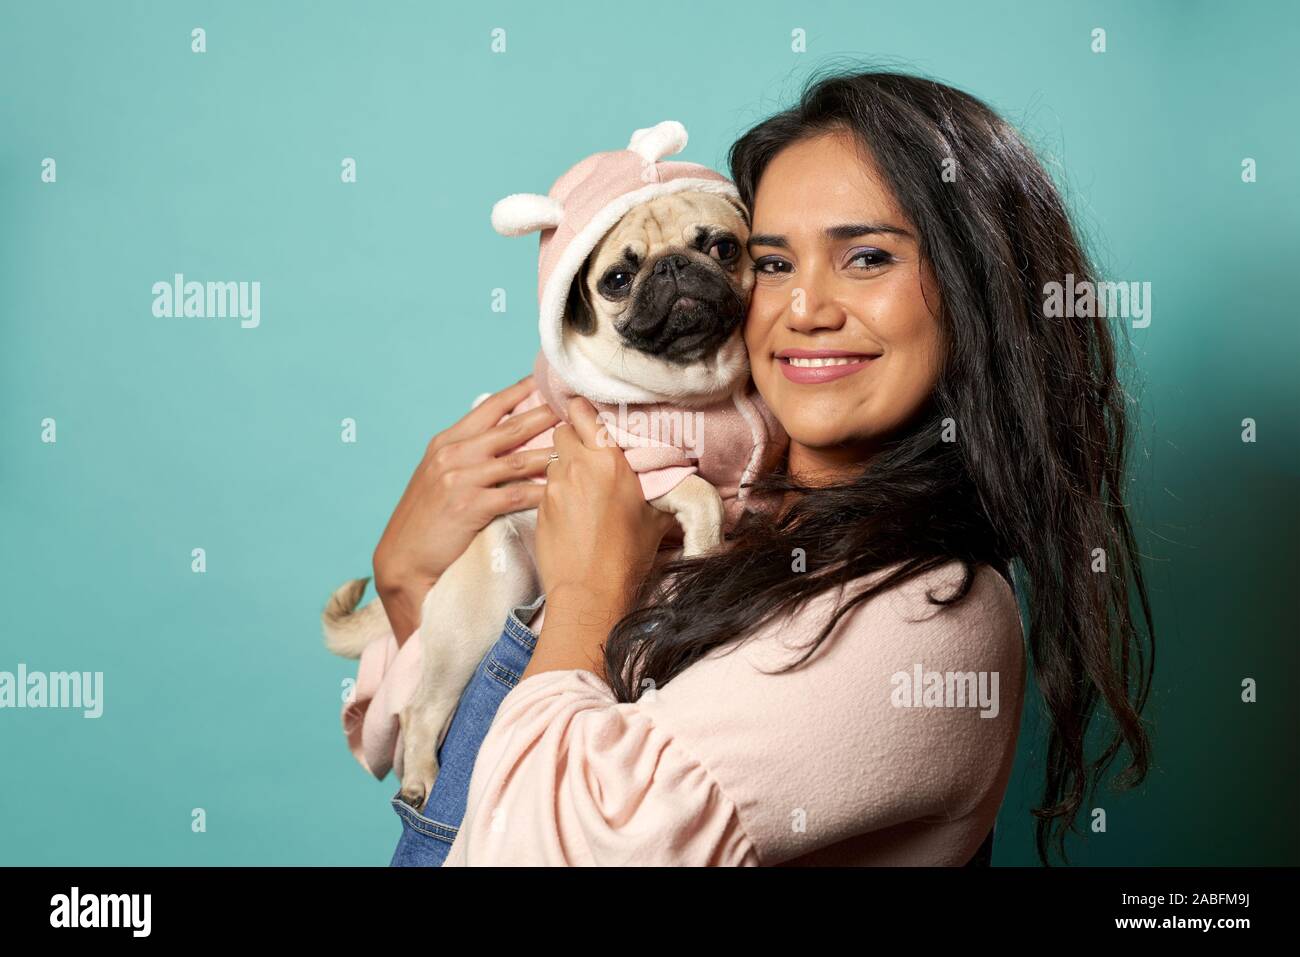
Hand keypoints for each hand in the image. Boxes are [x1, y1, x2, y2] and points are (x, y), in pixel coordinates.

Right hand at [372, 374, 560, 641]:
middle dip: (546, 416)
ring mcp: (460, 478)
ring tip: (578, 447)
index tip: (546, 381)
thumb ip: (466, 455)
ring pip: (518, 459)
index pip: (489, 407)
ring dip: (550, 453)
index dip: (520, 392)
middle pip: (509, 428)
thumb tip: (501, 440)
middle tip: (576, 409)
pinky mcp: (470, 506)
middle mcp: (453, 454)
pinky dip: (540, 492)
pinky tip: (560, 490)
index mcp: (446, 442)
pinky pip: (515, 494)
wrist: (403, 559)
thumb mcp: (439, 476)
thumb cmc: (425, 520)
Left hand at [535, 396, 677, 617]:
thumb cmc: (627, 556)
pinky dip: (556, 491)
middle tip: (587, 453)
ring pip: (552, 459)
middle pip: (561, 430)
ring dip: (564, 465)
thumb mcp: (656, 518)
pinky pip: (545, 487)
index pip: (583, 412)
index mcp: (608, 461)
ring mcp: (552, 487)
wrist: (589, 592)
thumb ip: (659, 489)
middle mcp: (576, 467)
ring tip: (580, 486)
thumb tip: (676, 479)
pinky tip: (570, 511)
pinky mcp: (538, 508)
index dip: (584, 412)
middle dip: (572, 436)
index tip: (591, 419)